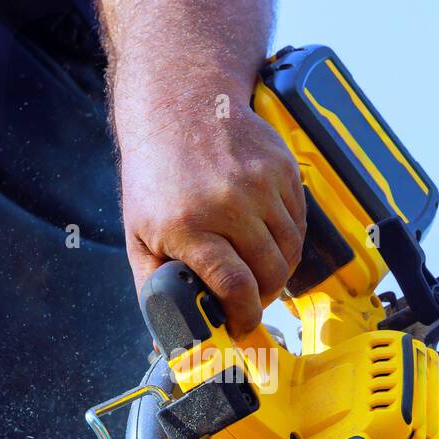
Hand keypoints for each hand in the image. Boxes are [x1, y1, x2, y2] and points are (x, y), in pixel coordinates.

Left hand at [117, 78, 306, 334]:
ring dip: (277, 270)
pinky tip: (264, 238)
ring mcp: (261, 183)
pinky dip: (286, 240)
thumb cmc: (156, 175)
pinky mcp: (283, 169)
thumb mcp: (139, 235)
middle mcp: (228, 202)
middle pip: (270, 273)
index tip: (241, 325)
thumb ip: (155, 286)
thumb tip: (172, 334)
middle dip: (263, 297)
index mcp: (188, 225)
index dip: (245, 315)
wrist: (180, 105)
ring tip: (256, 270)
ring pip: (290, 251)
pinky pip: (299, 223)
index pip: (236, 285)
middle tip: (248, 300)